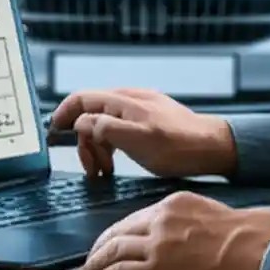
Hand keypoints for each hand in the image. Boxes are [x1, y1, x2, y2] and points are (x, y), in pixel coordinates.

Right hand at [49, 88, 235, 177]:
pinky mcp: (148, 121)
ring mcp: (139, 110)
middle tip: (91, 169)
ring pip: (103, 124)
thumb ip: (106, 128)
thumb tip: (81, 122)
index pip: (82, 98)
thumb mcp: (138, 140)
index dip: (63, 114)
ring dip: (97, 148)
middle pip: (90, 114)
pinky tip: (115, 165)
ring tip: (103, 171)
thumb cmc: (179, 146)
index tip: (55, 135)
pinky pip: (118, 131)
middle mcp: (129, 100)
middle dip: (84, 142)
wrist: (214, 148)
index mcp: (124, 101)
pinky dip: (110, 147)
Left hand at [81, 191, 269, 269]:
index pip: (132, 220)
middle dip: (100, 250)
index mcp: (173, 204)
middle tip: (91, 263)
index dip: (115, 235)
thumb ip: (183, 222)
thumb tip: (169, 241)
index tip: (108, 245)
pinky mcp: (158, 267)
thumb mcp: (208, 214)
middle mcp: (160, 221)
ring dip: (98, 265)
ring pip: (114, 253)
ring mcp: (158, 244)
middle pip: (118, 234)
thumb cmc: (245, 235)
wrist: (257, 249)